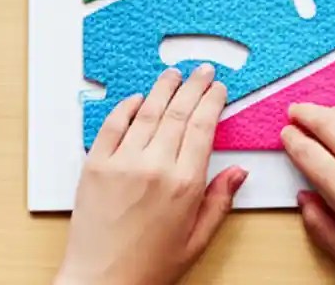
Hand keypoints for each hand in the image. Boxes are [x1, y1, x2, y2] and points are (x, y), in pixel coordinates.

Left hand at [56, 65, 246, 284]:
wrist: (100, 284)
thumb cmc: (148, 268)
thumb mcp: (197, 240)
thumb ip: (219, 201)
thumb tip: (239, 171)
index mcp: (185, 184)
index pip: (203, 127)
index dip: (212, 102)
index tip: (218, 89)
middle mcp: (155, 166)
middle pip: (179, 112)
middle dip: (194, 86)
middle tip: (202, 71)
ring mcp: (122, 162)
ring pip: (148, 111)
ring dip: (163, 88)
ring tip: (173, 74)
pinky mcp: (96, 165)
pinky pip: (113, 125)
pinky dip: (127, 107)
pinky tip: (138, 99)